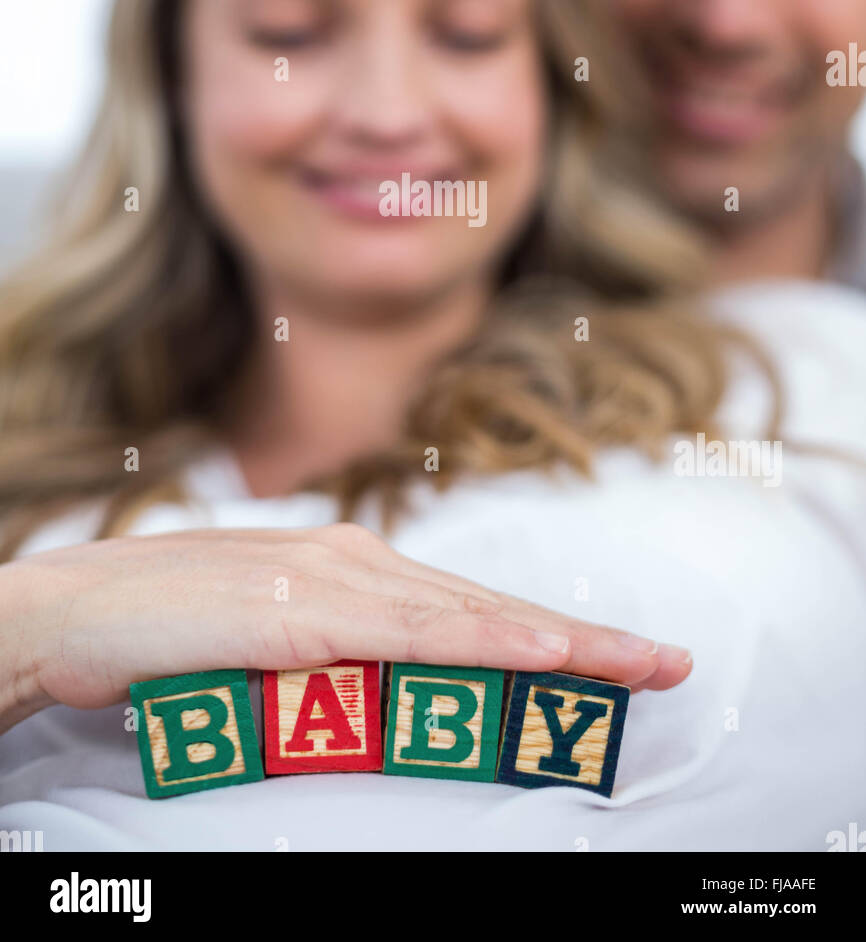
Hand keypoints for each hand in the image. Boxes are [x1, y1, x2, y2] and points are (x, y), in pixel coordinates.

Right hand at [1, 523, 690, 728]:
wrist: (77, 609)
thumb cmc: (171, 630)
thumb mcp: (272, 645)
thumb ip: (334, 659)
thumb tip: (389, 693)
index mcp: (353, 569)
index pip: (472, 609)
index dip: (550, 633)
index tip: (619, 656)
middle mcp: (355, 562)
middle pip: (489, 610)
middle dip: (584, 639)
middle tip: (667, 662)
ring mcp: (330, 582)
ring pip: (466, 618)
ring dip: (556, 642)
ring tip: (632, 665)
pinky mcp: (299, 613)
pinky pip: (408, 635)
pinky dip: (480, 644)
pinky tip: (536, 655)